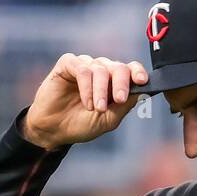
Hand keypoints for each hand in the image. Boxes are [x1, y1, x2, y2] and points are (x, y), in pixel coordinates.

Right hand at [21, 53, 147, 148]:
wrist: (54, 130)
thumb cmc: (81, 124)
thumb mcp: (108, 120)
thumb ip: (124, 106)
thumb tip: (142, 91)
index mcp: (113, 82)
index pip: (130, 69)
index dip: (138, 72)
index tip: (142, 81)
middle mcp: (101, 70)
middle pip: (118, 67)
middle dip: (121, 83)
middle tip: (119, 99)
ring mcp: (84, 66)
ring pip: (100, 69)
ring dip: (100, 90)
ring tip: (97, 108)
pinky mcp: (67, 64)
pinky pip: (82, 69)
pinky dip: (86, 86)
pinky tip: (87, 103)